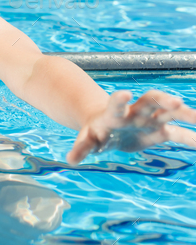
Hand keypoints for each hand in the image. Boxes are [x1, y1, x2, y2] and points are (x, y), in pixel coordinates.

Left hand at [67, 90, 195, 164]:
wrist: (107, 126)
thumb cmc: (96, 131)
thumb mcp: (88, 140)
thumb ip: (81, 148)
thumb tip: (70, 159)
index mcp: (114, 114)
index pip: (116, 104)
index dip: (119, 100)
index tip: (125, 94)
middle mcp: (135, 112)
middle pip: (151, 100)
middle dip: (163, 100)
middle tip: (177, 101)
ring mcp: (150, 119)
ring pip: (170, 112)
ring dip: (185, 114)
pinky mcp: (159, 130)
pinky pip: (178, 134)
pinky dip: (191, 138)